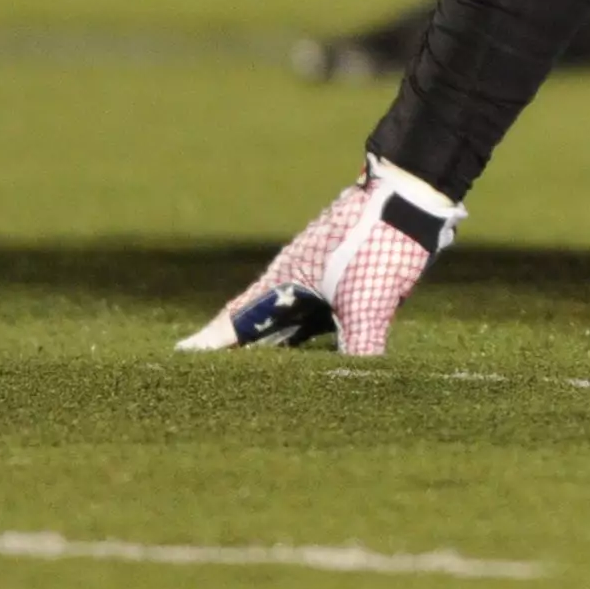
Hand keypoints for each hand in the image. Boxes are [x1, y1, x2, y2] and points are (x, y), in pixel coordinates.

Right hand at [179, 159, 459, 355]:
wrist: (411, 194)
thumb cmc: (378, 243)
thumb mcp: (366, 302)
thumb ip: (358, 349)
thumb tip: (358, 394)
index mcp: (282, 284)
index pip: (234, 323)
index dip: (208, 345)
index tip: (178, 360)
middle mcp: (293, 282)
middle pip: (255, 326)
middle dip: (235, 354)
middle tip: (210, 382)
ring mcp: (319, 278)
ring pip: (286, 322)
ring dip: (273, 348)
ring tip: (258, 378)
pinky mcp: (347, 278)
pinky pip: (317, 318)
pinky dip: (310, 340)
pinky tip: (319, 356)